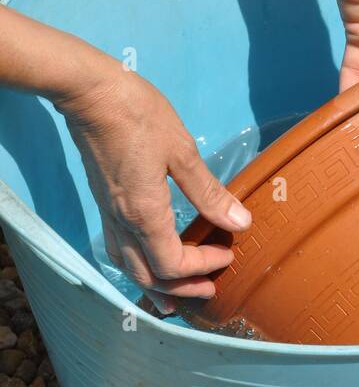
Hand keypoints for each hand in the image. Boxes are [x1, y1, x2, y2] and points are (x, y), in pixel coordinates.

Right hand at [55, 64, 251, 312]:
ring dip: (156, 285)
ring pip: (129, 267)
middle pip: (149, 277)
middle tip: (209, 290)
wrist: (90, 94)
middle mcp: (122, 222)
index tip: (228, 254)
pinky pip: (118, 249)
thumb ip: (209, 192)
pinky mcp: (103, 203)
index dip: (203, 268)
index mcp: (145, 213)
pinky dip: (137, 265)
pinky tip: (149, 259)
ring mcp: (109, 214)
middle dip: (181, 289)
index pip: (173, 264)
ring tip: (179, 293)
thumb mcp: (183, 151)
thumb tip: (240, 222)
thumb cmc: (139, 116)